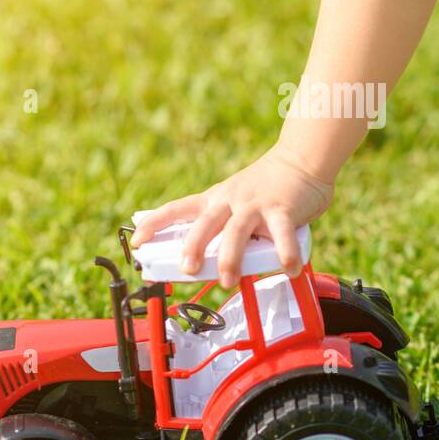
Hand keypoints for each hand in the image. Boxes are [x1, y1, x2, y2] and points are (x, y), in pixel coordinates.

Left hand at [129, 144, 334, 287]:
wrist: (301, 159)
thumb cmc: (267, 187)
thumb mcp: (234, 199)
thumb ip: (222, 225)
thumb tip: (204, 260)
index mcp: (215, 199)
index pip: (177, 209)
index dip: (154, 224)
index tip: (137, 242)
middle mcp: (231, 200)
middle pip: (205, 224)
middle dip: (193, 247)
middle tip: (187, 270)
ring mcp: (256, 205)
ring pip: (236, 230)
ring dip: (231, 257)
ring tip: (229, 280)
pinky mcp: (283, 209)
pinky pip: (283, 234)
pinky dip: (286, 254)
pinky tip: (290, 269)